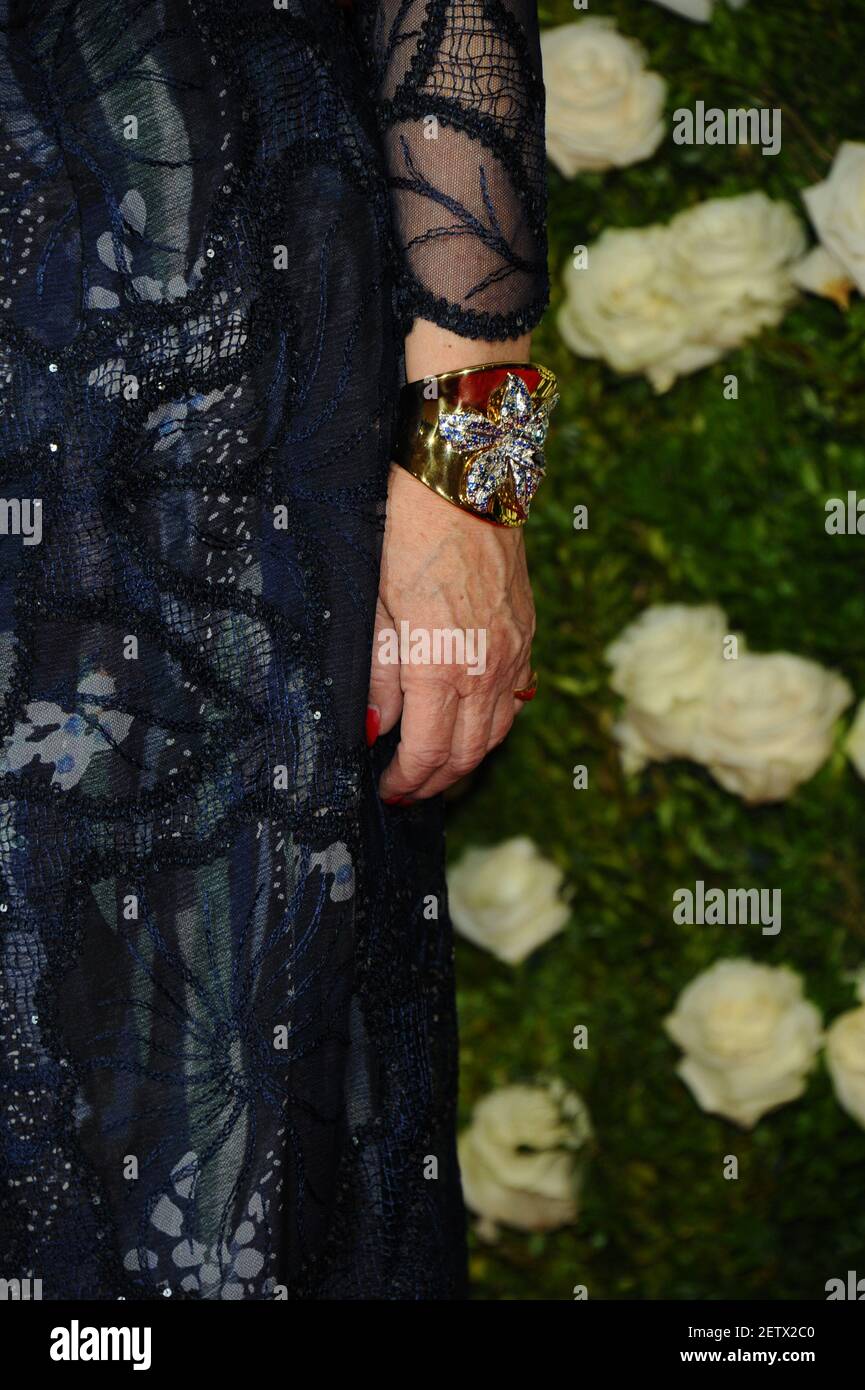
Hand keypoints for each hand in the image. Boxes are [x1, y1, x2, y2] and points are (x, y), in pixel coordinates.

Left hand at [368, 463, 534, 802]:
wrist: (467, 476)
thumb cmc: (408, 532)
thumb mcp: (374, 604)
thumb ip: (377, 673)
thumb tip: (374, 728)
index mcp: (441, 667)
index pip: (428, 751)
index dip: (406, 780)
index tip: (386, 790)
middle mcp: (486, 670)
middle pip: (466, 753)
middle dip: (435, 782)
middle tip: (407, 792)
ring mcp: (513, 652)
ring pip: (496, 732)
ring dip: (466, 760)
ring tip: (437, 770)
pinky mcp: (526, 632)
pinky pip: (515, 699)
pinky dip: (492, 724)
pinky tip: (472, 724)